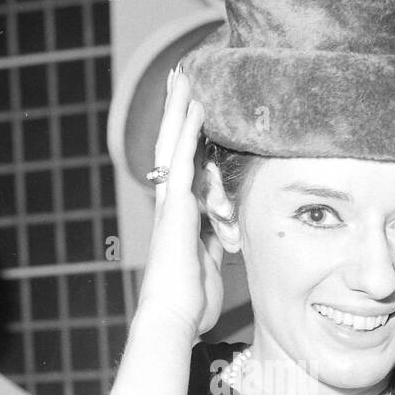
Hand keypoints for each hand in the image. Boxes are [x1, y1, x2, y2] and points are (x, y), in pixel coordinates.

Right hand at [134, 68, 223, 336]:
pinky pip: (182, 160)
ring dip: (179, 111)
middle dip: (176, 114)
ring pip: (173, 146)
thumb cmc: (191, 301)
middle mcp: (170, 205)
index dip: (189, 140)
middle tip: (180, 80)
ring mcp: (170, 204)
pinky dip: (188, 132)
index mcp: (180, 219)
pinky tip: (195, 106)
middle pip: (172, 148)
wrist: (173, 317)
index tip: (194, 114)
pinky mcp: (175, 207)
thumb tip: (224, 234)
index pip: (186, 169)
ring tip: (183, 77)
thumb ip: (214, 243)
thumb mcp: (210, 264)